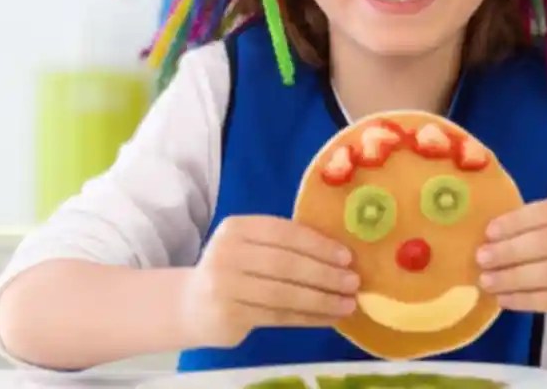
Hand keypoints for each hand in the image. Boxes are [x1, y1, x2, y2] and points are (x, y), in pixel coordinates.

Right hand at [181, 215, 359, 347]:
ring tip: (348, 303)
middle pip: (285, 264)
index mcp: (237, 227)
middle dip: (324, 274)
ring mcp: (225, 286)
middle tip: (353, 282)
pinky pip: (278, 316)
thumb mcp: (251, 246)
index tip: (347, 256)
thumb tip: (341, 255)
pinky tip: (330, 318)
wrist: (193, 304)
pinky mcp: (229, 316)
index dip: (318, 244)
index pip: (284, 232)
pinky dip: (308, 317)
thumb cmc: (235, 268)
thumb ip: (285, 244)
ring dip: (321, 300)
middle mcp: (227, 253)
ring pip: (283, 294)